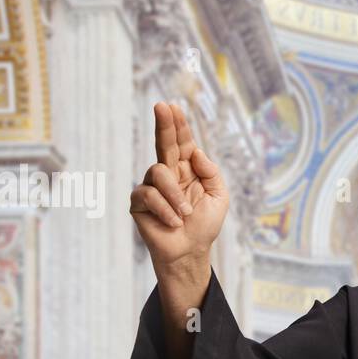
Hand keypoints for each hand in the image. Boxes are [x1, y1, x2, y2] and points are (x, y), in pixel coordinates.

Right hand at [129, 102, 228, 271]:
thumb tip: (196, 151)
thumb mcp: (218, 197)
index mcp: (188, 170)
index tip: (173, 107)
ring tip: (184, 215)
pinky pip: (149, 195)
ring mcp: (152, 187)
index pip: (183, 143)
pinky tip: (173, 222)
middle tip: (161, 106)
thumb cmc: (204, 225)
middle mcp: (168, 174)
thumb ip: (211, 172)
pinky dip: (165, 210)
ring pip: (159, 173)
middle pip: (164, 144)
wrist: (190, 252)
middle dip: (164, 125)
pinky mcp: (139, 202)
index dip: (178, 126)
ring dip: (175, 196)